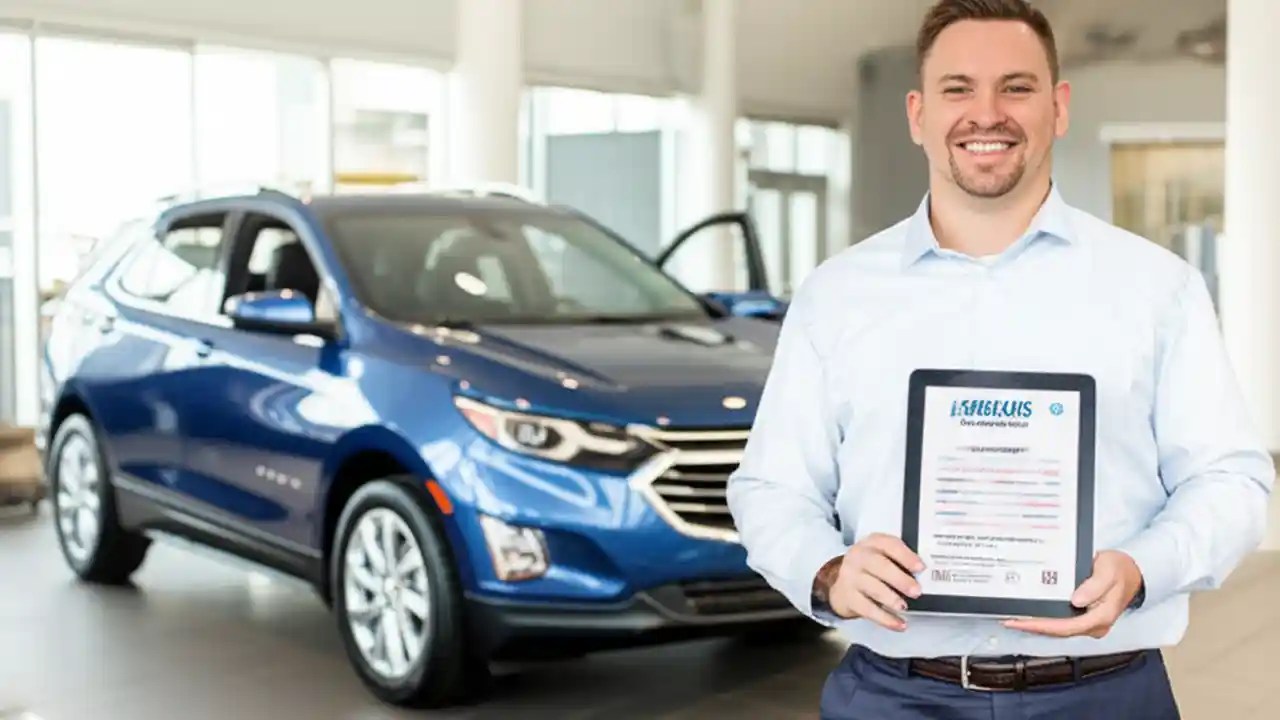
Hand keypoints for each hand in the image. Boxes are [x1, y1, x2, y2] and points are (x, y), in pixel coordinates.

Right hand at [819, 533, 924, 631]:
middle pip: (879, 566)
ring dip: (890, 598)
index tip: (921, 567)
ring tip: (904, 607)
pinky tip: (899, 624)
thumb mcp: (882, 556)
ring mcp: (851, 577)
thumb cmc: (871, 568)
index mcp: (873, 543)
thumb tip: (927, 576)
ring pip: (872, 587)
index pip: (889, 545)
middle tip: (916, 591)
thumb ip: (901, 561)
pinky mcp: (849, 598)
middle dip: (900, 579)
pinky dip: (885, 619)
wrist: (843, 584)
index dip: (905, 556)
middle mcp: (859, 557)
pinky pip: (868, 609)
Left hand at [1003, 551, 1143, 638]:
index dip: (1042, 626)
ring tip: (1013, 618)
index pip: (1067, 626)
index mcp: (1101, 616)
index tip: (1022, 622)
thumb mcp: (1109, 571)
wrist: (1132, 572)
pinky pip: (1061, 621)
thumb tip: (1077, 600)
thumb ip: (1094, 586)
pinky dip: (1045, 619)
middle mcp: (1094, 624)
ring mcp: (1088, 622)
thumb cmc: (1120, 570)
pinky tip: (1030, 614)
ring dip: (1037, 624)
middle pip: (1059, 630)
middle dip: (1033, 627)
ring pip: (1058, 628)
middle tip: (1009, 620)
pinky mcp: (1083, 617)